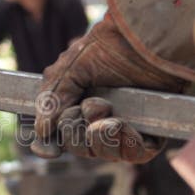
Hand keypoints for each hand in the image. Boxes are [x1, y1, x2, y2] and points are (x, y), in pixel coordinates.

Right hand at [32, 11, 181, 158]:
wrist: (148, 38)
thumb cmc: (111, 46)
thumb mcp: (70, 68)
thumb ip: (52, 99)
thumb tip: (42, 131)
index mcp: (78, 104)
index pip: (61, 136)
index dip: (52, 146)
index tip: (50, 150)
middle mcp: (101, 119)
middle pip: (80, 148)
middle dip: (76, 133)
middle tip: (87, 106)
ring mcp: (127, 128)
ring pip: (105, 154)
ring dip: (99, 138)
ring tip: (105, 110)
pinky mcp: (152, 133)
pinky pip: (134, 155)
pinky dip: (124, 144)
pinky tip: (121, 124)